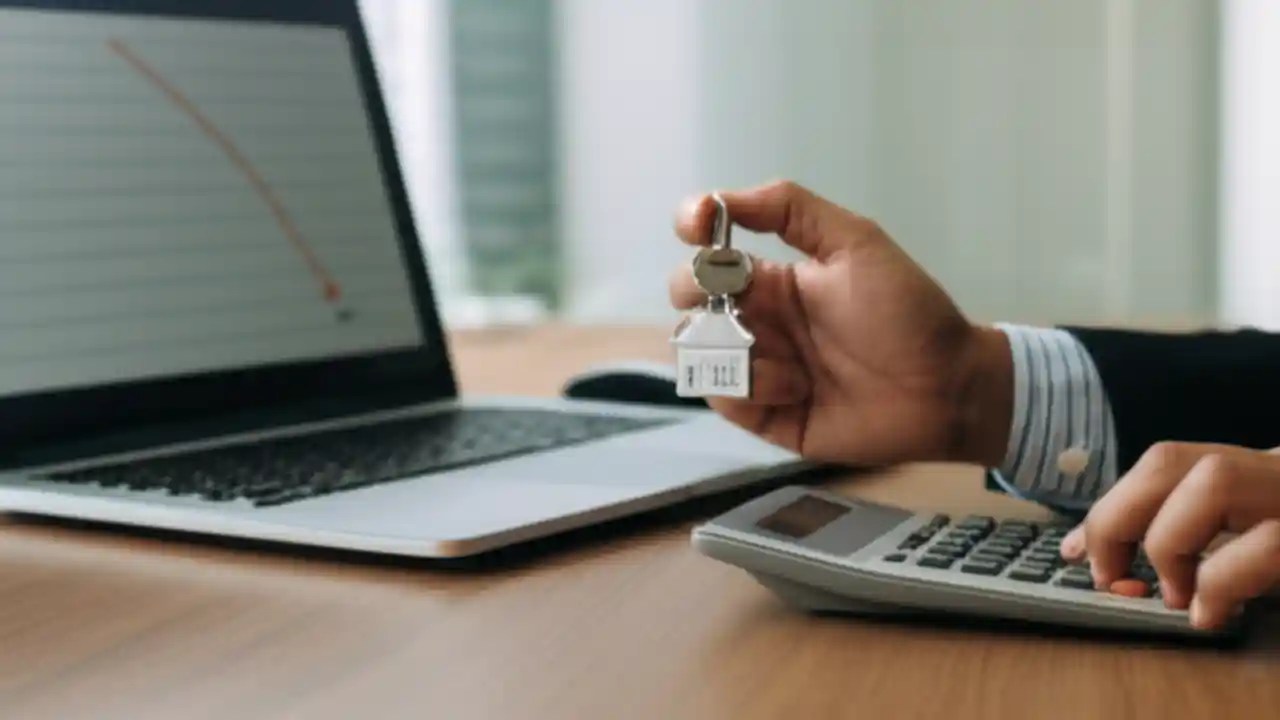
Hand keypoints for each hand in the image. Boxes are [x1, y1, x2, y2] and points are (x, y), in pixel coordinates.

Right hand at [668, 180, 1013, 466]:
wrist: (947, 387)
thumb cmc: (908, 312)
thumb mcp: (856, 243)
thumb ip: (792, 210)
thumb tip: (721, 199)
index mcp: (775, 279)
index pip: (710, 249)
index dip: (692, 228)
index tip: (697, 226)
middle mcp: (760, 321)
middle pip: (687, 297)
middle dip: (695, 290)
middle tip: (733, 299)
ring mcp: (760, 368)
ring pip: (695, 349)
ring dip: (726, 344)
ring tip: (782, 354)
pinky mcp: (766, 415)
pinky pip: (723, 396)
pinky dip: (750, 387)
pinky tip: (797, 387)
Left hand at [1059, 442, 1279, 628]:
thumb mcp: (1250, 541)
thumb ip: (1189, 539)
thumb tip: (1100, 563)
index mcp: (1255, 469)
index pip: (1160, 464)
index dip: (1108, 508)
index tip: (1077, 552)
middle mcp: (1274, 470)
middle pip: (1166, 462)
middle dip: (1117, 522)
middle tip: (1110, 580)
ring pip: (1215, 481)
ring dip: (1170, 544)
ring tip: (1175, 597)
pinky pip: (1266, 545)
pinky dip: (1223, 582)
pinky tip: (1211, 615)